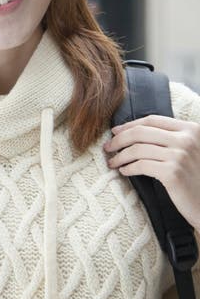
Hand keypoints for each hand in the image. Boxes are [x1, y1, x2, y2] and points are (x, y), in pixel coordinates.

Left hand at [104, 115, 199, 231]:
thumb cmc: (195, 178)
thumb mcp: (189, 151)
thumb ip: (170, 138)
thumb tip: (133, 131)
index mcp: (191, 129)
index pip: (152, 120)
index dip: (130, 125)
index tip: (115, 132)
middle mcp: (187, 139)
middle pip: (141, 132)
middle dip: (119, 139)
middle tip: (108, 147)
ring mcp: (180, 155)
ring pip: (138, 149)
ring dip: (120, 156)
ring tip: (112, 162)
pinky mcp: (173, 173)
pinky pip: (141, 165)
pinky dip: (128, 168)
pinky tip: (124, 171)